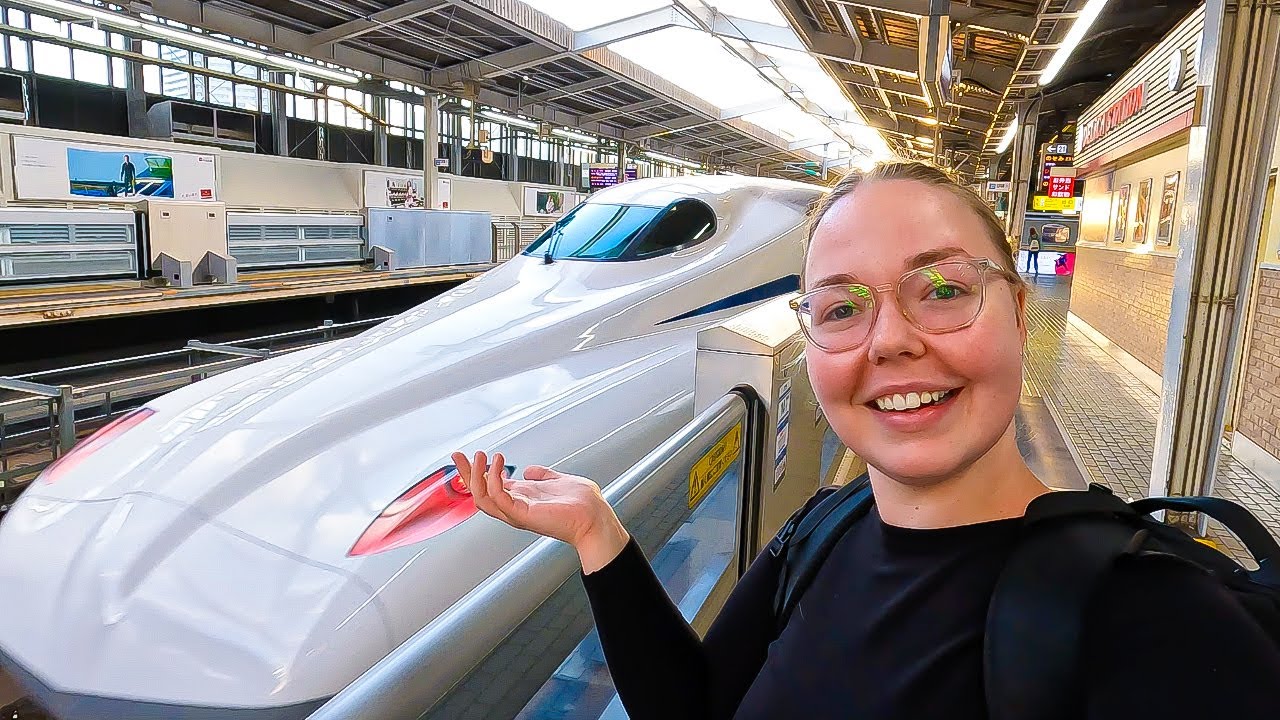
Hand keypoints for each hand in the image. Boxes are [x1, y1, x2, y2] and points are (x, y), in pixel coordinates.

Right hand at [452, 451, 629, 572]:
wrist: (596, 517)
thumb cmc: (582, 504)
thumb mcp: (557, 480)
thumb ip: (542, 475)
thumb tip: (530, 469)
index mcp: (521, 500)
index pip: (489, 486)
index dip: (476, 472)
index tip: (466, 456)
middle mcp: (515, 507)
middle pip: (479, 494)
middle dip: (466, 474)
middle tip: (459, 456)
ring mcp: (517, 512)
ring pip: (482, 498)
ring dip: (476, 476)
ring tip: (481, 456)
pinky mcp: (522, 514)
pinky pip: (498, 498)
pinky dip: (494, 480)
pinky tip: (498, 464)